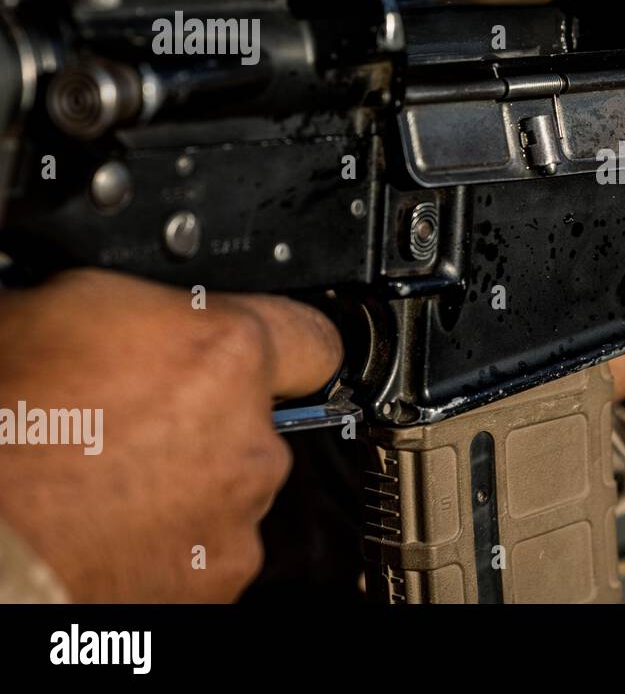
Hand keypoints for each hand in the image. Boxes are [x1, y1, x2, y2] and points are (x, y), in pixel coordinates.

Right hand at [0, 269, 339, 600]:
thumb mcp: (50, 313)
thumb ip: (133, 308)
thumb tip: (134, 307)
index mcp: (225, 355)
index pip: (312, 337)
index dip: (284, 342)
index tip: (273, 353)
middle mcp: (251, 436)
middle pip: (257, 416)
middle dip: (206, 417)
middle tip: (131, 421)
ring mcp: (237, 515)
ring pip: (233, 483)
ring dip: (189, 479)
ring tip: (106, 479)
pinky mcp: (216, 578)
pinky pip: (210, 546)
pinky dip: (174, 540)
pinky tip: (110, 525)